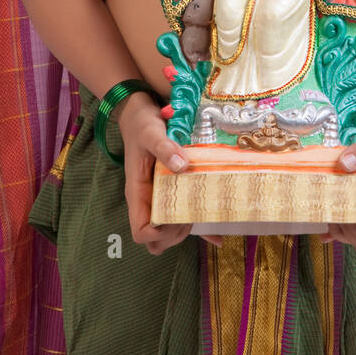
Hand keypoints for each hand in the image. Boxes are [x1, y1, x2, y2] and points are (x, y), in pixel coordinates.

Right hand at [114, 91, 222, 252]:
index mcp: (138, 192)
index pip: (140, 230)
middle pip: (157, 239)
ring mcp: (160, 199)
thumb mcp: (151, 133)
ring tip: (201, 212)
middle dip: (175, 234)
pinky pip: (184, 219)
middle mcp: (148, 200)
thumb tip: (181, 165)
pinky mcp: (172, 193)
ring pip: (169, 233)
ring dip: (185, 230)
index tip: (175, 219)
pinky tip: (217, 237)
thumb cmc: (142, 125)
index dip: (157, 233)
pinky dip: (200, 231)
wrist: (140, 115)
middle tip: (192, 214)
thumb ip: (164, 148)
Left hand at [320, 100, 355, 253]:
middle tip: (330, 212)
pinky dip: (331, 223)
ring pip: (352, 231)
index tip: (347, 217)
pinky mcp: (355, 190)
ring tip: (323, 211)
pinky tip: (319, 222)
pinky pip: (344, 215)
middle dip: (345, 233)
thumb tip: (344, 163)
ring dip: (336, 228)